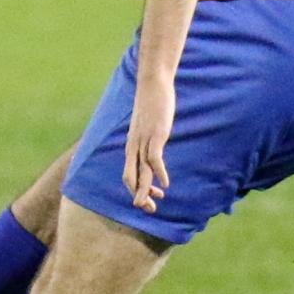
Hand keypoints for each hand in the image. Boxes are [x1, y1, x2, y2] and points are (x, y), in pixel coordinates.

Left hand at [122, 77, 174, 214]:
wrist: (152, 84)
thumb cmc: (151, 105)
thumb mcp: (147, 126)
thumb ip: (148, 138)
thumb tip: (152, 147)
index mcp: (131, 146)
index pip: (128, 174)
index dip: (136, 189)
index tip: (150, 197)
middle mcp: (134, 146)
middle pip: (130, 178)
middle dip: (138, 195)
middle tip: (148, 209)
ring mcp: (143, 141)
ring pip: (141, 171)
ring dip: (146, 190)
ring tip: (153, 203)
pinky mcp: (155, 134)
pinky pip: (154, 158)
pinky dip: (159, 173)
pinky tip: (165, 183)